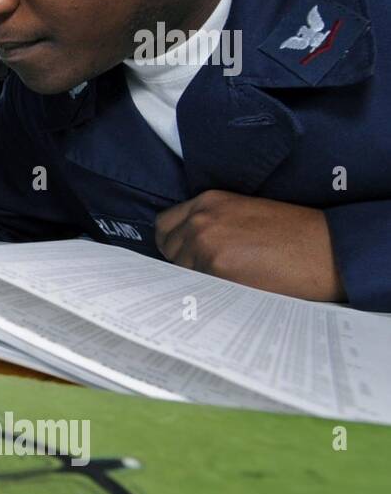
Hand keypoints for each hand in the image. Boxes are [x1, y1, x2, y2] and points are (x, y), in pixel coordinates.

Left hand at [155, 190, 344, 301]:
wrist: (328, 250)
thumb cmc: (293, 234)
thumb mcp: (244, 214)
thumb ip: (213, 224)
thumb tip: (187, 248)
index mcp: (208, 201)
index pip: (165, 225)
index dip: (173, 243)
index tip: (184, 255)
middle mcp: (201, 219)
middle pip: (167, 248)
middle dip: (181, 262)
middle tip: (206, 273)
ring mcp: (204, 243)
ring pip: (178, 270)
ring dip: (194, 278)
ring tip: (224, 281)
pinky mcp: (215, 268)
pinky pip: (194, 286)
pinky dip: (204, 291)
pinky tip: (226, 291)